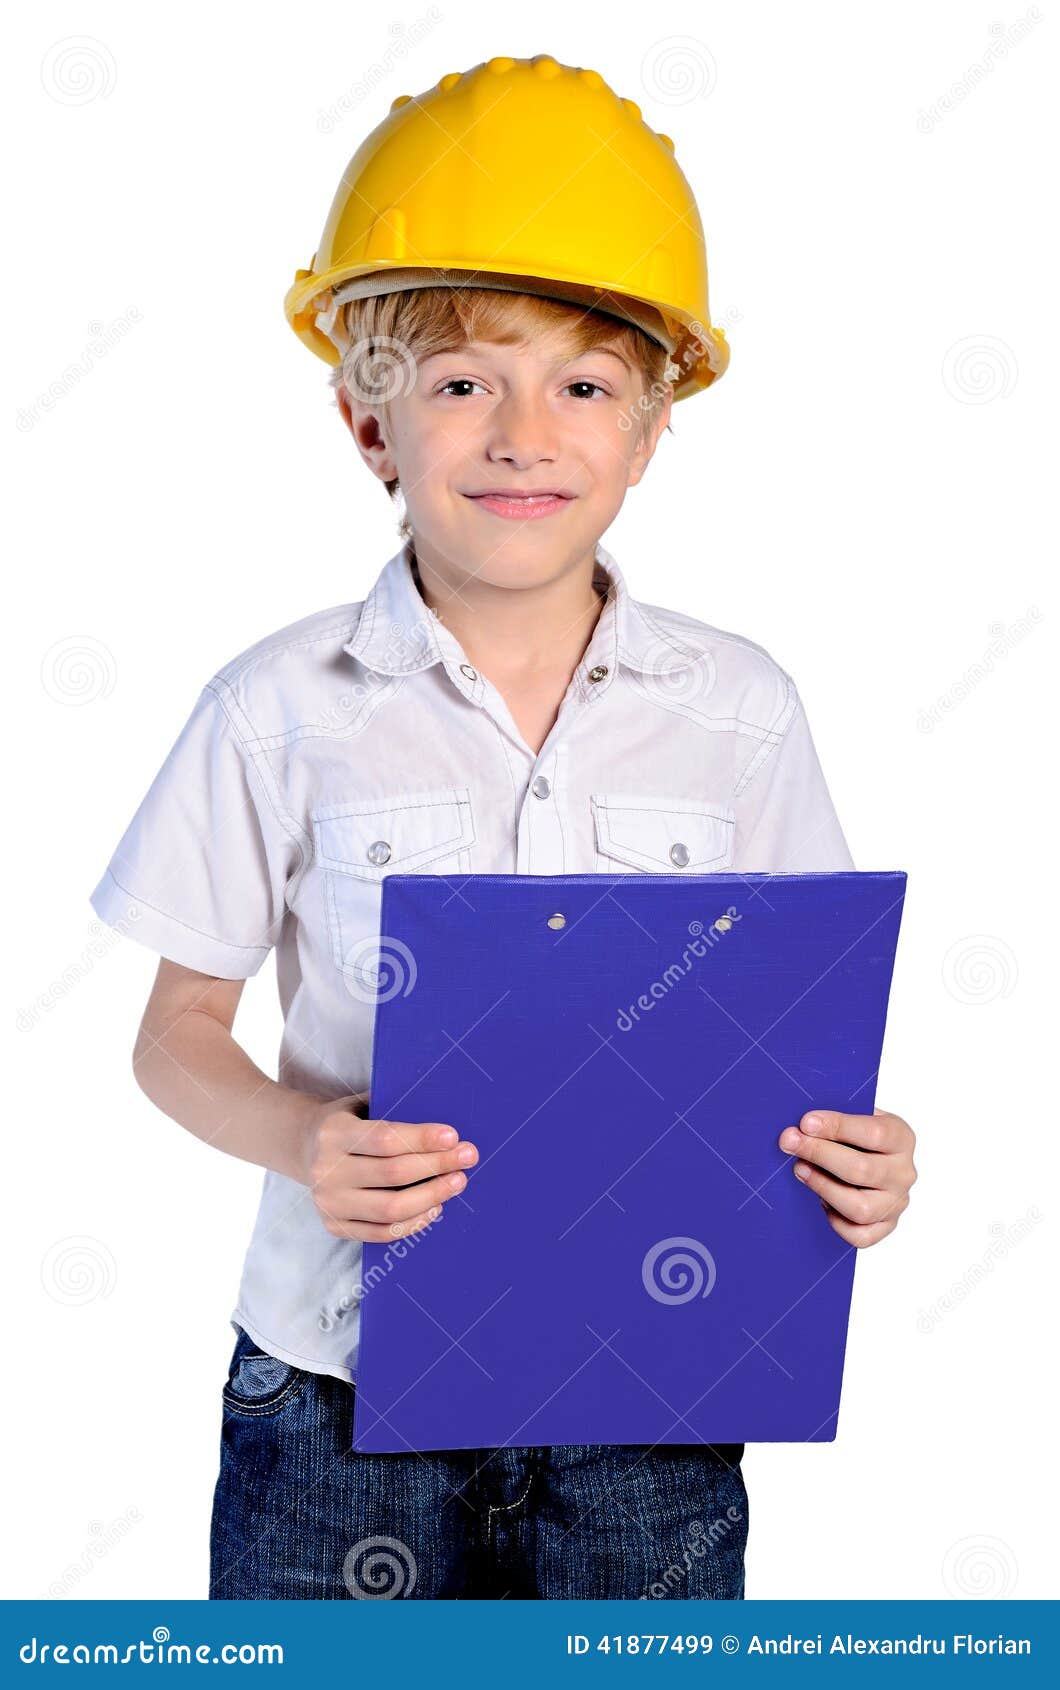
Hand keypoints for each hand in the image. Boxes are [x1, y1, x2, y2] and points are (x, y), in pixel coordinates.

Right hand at [299, 1091, 478, 1242]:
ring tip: (458, 1182)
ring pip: (391, 1209)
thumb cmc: (348, 1122)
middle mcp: (326, 1170)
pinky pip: (382, 1233)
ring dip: (432, 1196)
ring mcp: (329, 1202)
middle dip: (437, 1165)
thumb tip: (442, 1124)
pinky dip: (414, 1223)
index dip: (422, 1139)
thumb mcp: (360, 1104)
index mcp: (333, 1133)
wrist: (304, 1148)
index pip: (384, 1139)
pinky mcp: (335, 1226)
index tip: (453, 1136)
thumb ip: (393, 1108)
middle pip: (393, 1174)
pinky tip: (436, 1207)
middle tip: (469, 1156)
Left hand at [778, 1107, 916, 1247]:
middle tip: (790, 1142)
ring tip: (801, 1169)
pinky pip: (859, 1236)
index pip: (875, 1134)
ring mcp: (896, 1203)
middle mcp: (903, 1173)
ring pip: (860, 1208)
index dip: (838, 1127)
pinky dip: (836, 1221)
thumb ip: (835, 1115)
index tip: (806, 1122)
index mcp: (901, 1138)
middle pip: (862, 1170)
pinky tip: (822, 1200)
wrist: (871, 1156)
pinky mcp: (886, 1226)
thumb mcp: (854, 1114)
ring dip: (822, 1187)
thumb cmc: (857, 1134)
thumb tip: (803, 1125)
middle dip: (819, 1154)